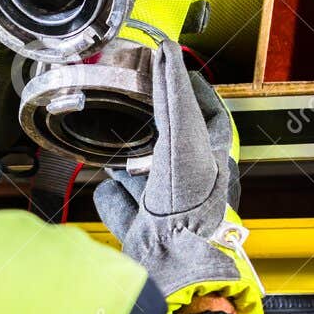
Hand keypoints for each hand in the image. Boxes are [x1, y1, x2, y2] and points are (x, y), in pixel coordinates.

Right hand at [93, 39, 263, 313]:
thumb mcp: (182, 137)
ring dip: (128, 158)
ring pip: (144, 172)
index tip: (165, 63)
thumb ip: (173, 96)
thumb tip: (164, 53)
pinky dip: (112, 195)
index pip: (204, 110)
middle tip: (132, 93)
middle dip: (150, 121)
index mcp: (211, 157)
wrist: (172, 261)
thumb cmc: (189, 201)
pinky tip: (103, 183)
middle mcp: (190, 181)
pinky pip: (122, 203)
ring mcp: (164, 206)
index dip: (185, 85)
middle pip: (170, 140)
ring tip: (110, 135)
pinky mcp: (141, 228)